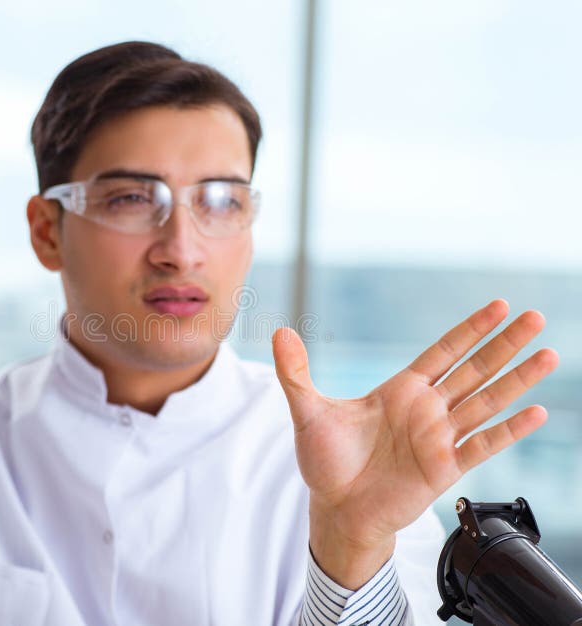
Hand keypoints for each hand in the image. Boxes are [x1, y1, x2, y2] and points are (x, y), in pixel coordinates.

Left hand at [272, 299, 557, 586]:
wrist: (334, 509)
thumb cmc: (325, 461)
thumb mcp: (308, 410)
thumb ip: (296, 372)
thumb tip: (279, 332)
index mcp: (401, 390)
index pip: (444, 351)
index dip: (471, 329)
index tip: (498, 306)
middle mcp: (427, 410)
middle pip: (474, 369)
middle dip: (505, 344)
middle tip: (535, 317)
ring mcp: (439, 438)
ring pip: (487, 401)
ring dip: (518, 379)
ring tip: (549, 354)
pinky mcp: (445, 468)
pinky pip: (484, 445)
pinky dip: (509, 430)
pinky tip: (535, 413)